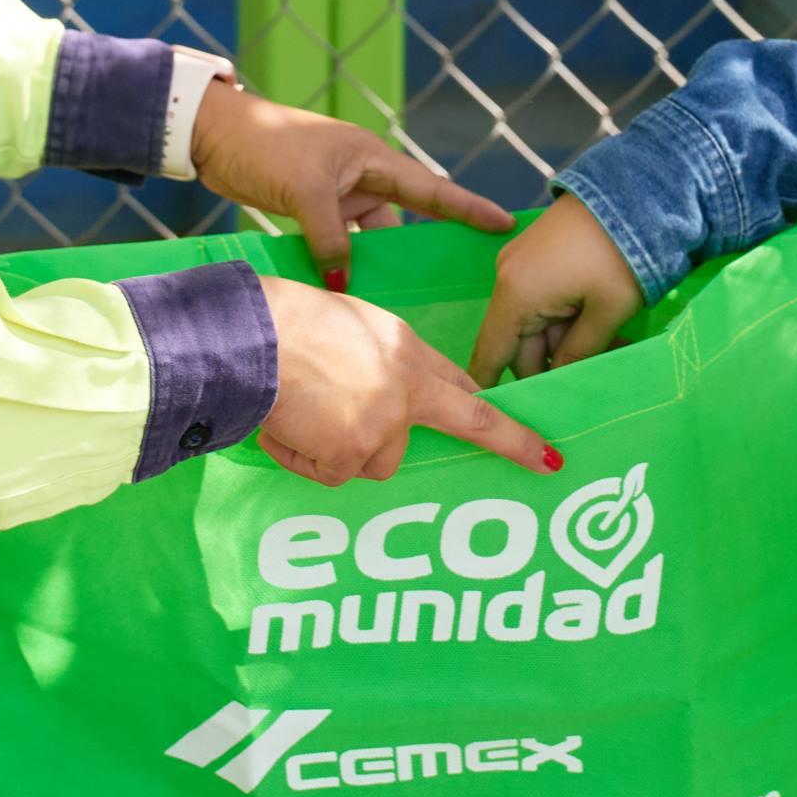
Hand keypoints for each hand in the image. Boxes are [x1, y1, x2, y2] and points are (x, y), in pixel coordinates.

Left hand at [191, 84, 511, 286]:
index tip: (504, 223)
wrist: (212, 134)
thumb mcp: (305, 192)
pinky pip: (337, 241)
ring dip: (372, 262)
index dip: (468, 207)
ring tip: (394, 299)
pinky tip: (344, 291)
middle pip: (404, 218)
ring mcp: (336, 193)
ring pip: (367, 235)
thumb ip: (330, 239)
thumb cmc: (264, 145)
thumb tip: (344, 281)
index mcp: (372, 158)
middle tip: (453, 279)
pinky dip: (340, 263)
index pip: (431, 188)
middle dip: (422, 247)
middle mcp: (361, 175)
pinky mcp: (311, 207)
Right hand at [258, 277, 562, 484]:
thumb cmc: (283, 324)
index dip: (487, 406)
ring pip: (375, 461)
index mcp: (405, 348)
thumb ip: (378, 363)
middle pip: (470, 420)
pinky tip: (285, 425)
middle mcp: (407, 385)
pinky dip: (303, 459)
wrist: (251, 337)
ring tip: (300, 414)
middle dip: (512, 442)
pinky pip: (329, 473)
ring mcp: (386, 420)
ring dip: (338, 452)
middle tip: (545, 463)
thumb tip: (379, 399)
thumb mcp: (348, 328)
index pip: (459, 383)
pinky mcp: (355, 450)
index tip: (523, 424)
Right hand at [469, 193, 644, 382]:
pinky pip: (544, 299)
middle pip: (519, 342)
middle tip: (597, 377)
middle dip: (553, 364)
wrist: (637, 191)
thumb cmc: (622, 256)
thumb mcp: (606, 314)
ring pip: (536, 322)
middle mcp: (507, 278)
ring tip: (614, 346)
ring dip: (566, 341)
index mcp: (515, 295)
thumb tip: (560, 384)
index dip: (491, 388)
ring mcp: (521, 262)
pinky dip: (567, 317)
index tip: (503, 418)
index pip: (490, 355)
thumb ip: (578, 354)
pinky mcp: (538, 252)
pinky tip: (602, 325)